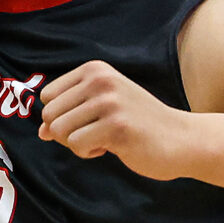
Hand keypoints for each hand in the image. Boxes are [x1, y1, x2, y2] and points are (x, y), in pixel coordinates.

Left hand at [38, 60, 204, 182]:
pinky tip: (113, 147)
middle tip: (96, 133)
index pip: (47, 97)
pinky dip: (88, 153)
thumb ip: (68, 115)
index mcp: (94, 70)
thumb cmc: (137, 124)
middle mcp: (100, 80)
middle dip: (66, 133)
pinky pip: (76, 145)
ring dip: (77, 144)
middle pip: (49, 115)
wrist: (183, 138)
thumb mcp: (100, 110)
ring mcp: (109, 102)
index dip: (61, 116)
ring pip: (59, 131)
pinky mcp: (117, 127)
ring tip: (105, 139)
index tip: (88, 120)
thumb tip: (41, 132)